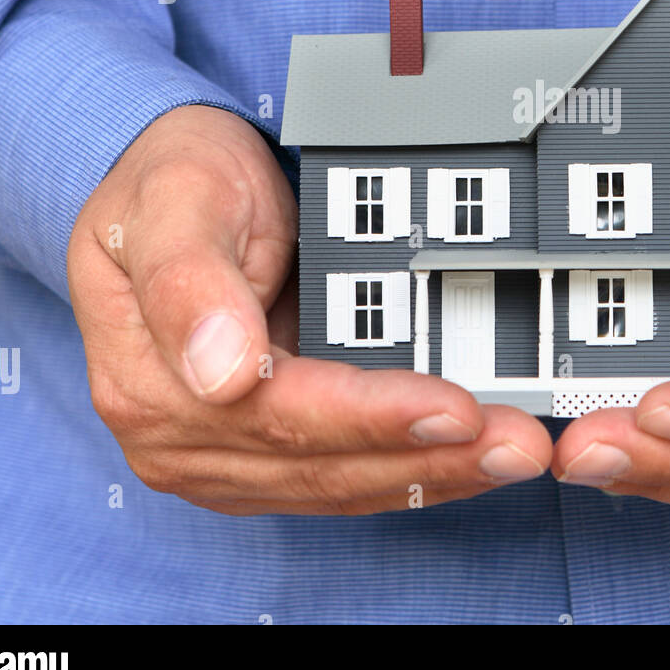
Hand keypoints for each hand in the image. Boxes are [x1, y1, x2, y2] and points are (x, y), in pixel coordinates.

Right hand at [67, 105, 550, 514]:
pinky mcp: (258, 456)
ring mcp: (219, 456)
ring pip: (342, 484)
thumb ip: (189, 281)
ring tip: (514, 454)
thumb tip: (220, 374)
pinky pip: (342, 476)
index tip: (455, 409)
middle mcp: (179, 440)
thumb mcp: (174, 201)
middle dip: (429, 458)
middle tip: (520, 445)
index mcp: (149, 384)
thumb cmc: (171, 186)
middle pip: (321, 464)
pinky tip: (469, 459)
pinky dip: (411, 471)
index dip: (372, 416)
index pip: (280, 414)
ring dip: (435, 475)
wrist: (166, 191)